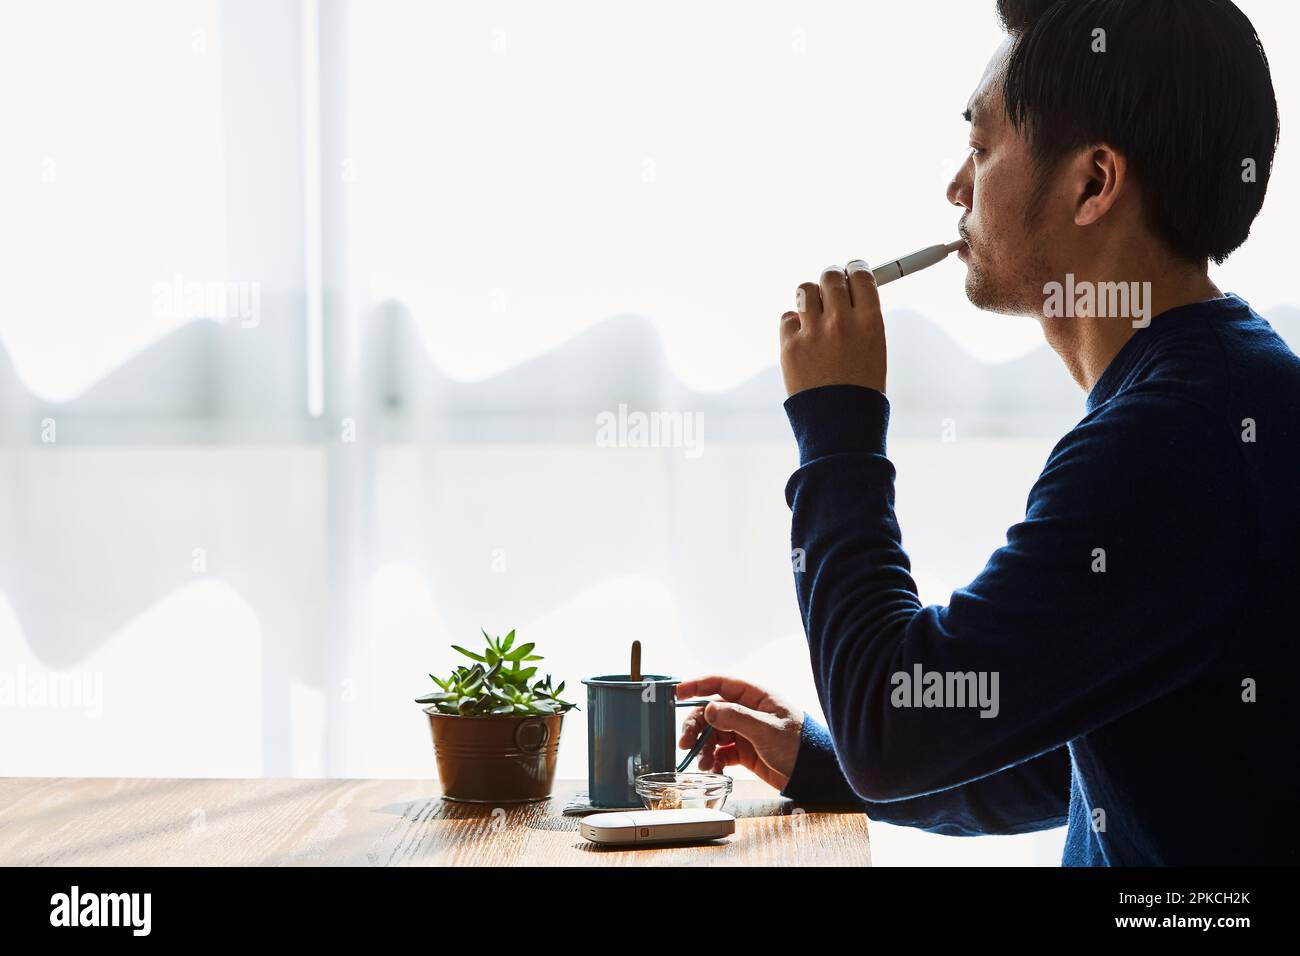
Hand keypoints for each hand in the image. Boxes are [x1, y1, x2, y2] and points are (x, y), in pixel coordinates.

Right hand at [676, 676, 804, 790]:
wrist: (814, 773)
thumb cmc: (799, 744)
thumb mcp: (766, 729)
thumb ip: (735, 717)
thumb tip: (707, 709)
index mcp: (754, 696)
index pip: (720, 683)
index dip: (697, 685)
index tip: (677, 692)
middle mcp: (747, 711)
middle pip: (710, 712)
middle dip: (695, 726)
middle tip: (686, 743)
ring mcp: (744, 731)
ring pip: (713, 734)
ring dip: (703, 747)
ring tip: (704, 764)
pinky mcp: (744, 751)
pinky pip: (721, 752)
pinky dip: (714, 760)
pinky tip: (714, 769)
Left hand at [779, 261, 886, 396]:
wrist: (840, 424)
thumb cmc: (861, 388)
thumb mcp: (874, 348)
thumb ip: (861, 318)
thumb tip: (846, 288)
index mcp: (870, 321)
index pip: (861, 274)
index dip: (855, 269)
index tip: (851, 270)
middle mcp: (842, 321)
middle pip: (830, 276)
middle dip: (830, 279)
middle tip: (830, 288)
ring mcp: (813, 333)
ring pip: (805, 290)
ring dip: (810, 296)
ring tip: (814, 313)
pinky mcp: (790, 346)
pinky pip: (788, 317)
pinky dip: (794, 324)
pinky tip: (802, 339)